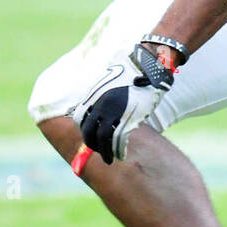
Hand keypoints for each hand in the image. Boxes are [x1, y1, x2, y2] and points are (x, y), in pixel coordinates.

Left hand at [70, 43, 175, 164]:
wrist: (146, 67)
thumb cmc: (131, 74)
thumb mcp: (110, 83)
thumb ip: (103, 97)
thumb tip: (100, 109)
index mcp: (94, 96)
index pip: (80, 119)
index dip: (85, 132)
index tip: (90, 138)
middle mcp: (100, 104)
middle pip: (89, 132)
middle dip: (93, 145)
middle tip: (99, 152)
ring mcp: (113, 111)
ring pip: (103, 139)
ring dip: (105, 152)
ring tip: (110, 159)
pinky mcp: (128, 116)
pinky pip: (118, 139)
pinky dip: (118, 149)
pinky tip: (120, 154)